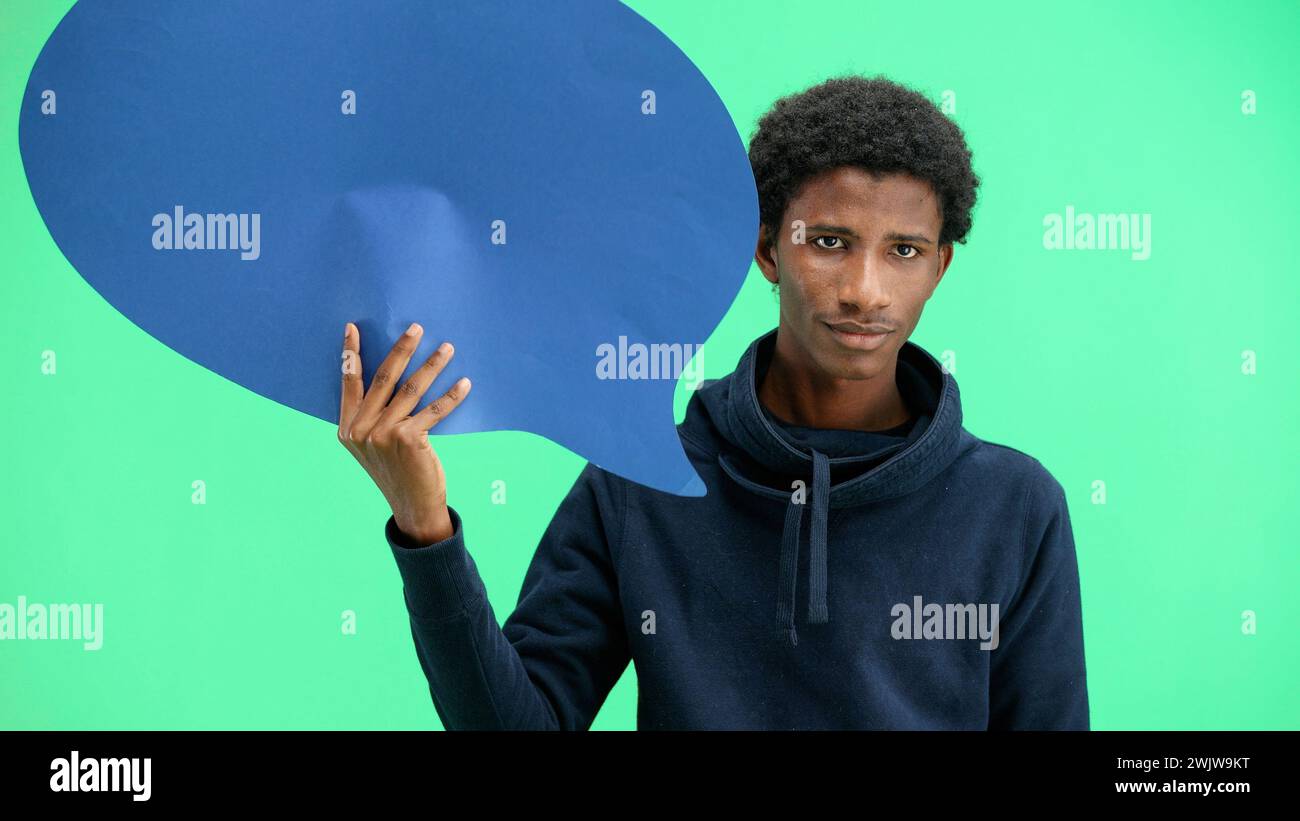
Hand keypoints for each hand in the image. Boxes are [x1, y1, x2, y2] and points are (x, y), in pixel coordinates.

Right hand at [337, 322, 471, 544]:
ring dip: (432, 365)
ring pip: (411, 389)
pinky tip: (464, 383)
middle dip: (402, 349)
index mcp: (348, 427)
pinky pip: (434, 410)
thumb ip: (371, 417)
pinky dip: (452, 395)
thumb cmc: (395, 471)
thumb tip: (388, 378)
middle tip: (416, 327)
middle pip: (384, 378)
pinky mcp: (409, 439)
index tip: (352, 327)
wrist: (411, 506)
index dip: (350, 353)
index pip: (349, 382)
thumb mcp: (372, 445)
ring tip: (447, 348)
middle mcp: (362, 429)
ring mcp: (384, 434)